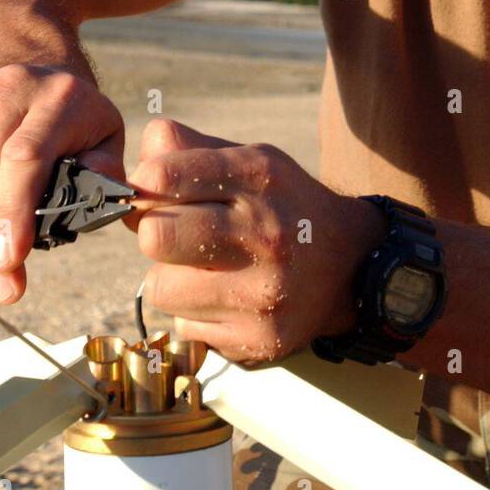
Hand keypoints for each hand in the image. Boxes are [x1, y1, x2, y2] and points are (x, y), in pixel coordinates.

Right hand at [0, 63, 125, 302]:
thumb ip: (108, 169)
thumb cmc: (76, 116)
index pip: (25, 156)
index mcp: (56, 97)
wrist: (29, 68)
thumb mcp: (107, 132)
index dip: (13, 211)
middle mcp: (4, 94)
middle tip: (7, 288)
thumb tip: (91, 206)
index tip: (10, 260)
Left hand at [124, 118, 386, 363]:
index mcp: (259, 177)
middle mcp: (265, 234)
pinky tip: (228, 299)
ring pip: (162, 289)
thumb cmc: (284, 206)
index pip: (163, 177)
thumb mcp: (250, 160)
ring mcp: (263, 293)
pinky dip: (196, 314)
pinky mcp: (258, 340)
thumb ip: (189, 149)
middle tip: (175, 235)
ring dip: (174, 280)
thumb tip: (138, 160)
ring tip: (209, 270)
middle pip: (155, 237)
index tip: (152, 191)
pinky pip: (185, 327)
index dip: (144, 184)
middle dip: (154, 234)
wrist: (351, 267)